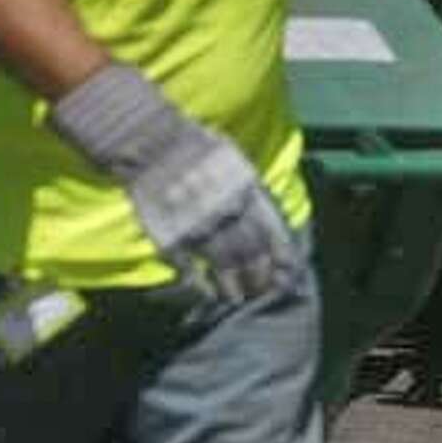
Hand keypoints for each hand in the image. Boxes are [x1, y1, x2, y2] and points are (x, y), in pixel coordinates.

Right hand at [123, 121, 301, 303]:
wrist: (153, 143)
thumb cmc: (197, 146)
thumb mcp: (236, 162)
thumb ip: (252, 191)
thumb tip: (269, 217)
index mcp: (248, 193)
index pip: (274, 234)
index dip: (283, 259)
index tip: (289, 276)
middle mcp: (228, 215)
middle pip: (252, 255)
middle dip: (261, 278)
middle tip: (264, 292)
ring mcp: (200, 229)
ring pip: (226, 268)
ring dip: (236, 288)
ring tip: (241, 299)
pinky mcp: (173, 240)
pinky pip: (191, 272)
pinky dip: (203, 286)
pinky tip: (210, 294)